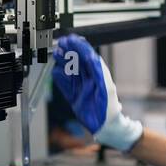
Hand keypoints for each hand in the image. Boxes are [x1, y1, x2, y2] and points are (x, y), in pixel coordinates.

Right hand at [50, 34, 142, 150]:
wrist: (106, 126)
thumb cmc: (109, 107)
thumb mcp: (105, 86)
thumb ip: (98, 71)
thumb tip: (91, 56)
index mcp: (98, 73)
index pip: (87, 56)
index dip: (79, 47)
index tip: (71, 40)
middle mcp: (89, 79)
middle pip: (77, 62)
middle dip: (69, 52)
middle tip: (61, 45)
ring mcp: (80, 87)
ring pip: (69, 71)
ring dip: (63, 63)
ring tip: (57, 54)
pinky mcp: (74, 97)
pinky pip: (64, 85)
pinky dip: (60, 78)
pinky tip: (56, 72)